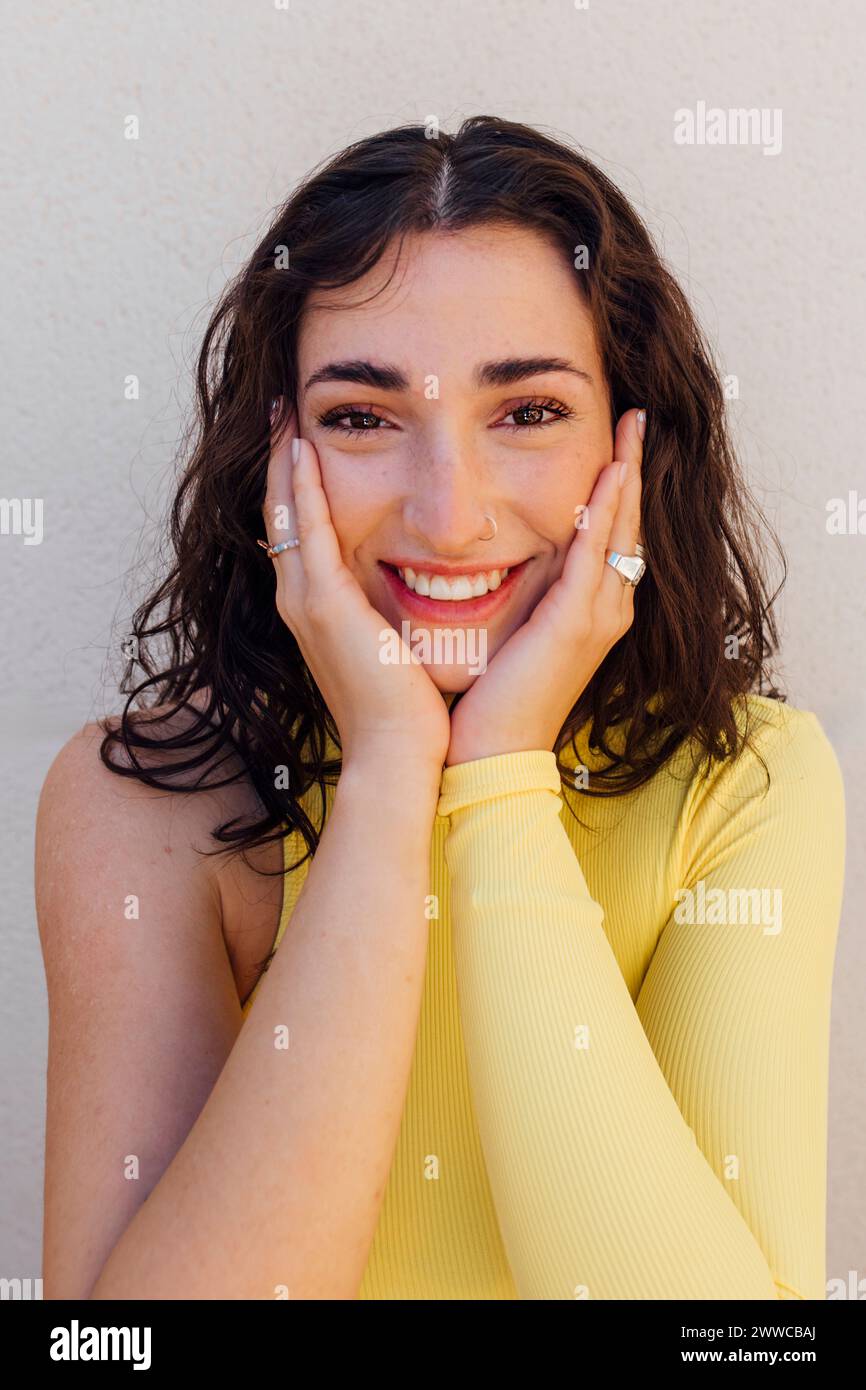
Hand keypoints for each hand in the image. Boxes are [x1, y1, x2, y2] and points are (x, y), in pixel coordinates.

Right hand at [262, 400, 450, 774]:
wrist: (399, 756)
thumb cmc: (406, 711)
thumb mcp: (393, 648)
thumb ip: (390, 614)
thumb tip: (418, 588)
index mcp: (317, 611)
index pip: (299, 532)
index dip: (297, 485)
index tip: (304, 440)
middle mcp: (298, 602)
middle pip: (280, 514)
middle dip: (282, 461)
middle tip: (283, 411)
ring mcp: (303, 603)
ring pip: (283, 514)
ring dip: (285, 460)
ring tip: (285, 414)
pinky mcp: (321, 606)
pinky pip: (305, 531)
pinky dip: (302, 488)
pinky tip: (304, 448)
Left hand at [445, 407, 644, 765]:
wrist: (487, 756)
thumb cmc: (488, 703)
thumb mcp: (511, 638)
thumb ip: (519, 600)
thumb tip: (493, 565)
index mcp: (590, 615)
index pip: (610, 537)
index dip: (617, 490)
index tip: (616, 443)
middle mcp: (606, 612)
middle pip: (627, 525)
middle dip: (632, 469)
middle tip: (637, 417)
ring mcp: (597, 618)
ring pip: (621, 530)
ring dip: (627, 474)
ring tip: (633, 426)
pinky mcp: (575, 624)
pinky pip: (595, 551)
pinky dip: (605, 508)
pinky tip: (610, 469)